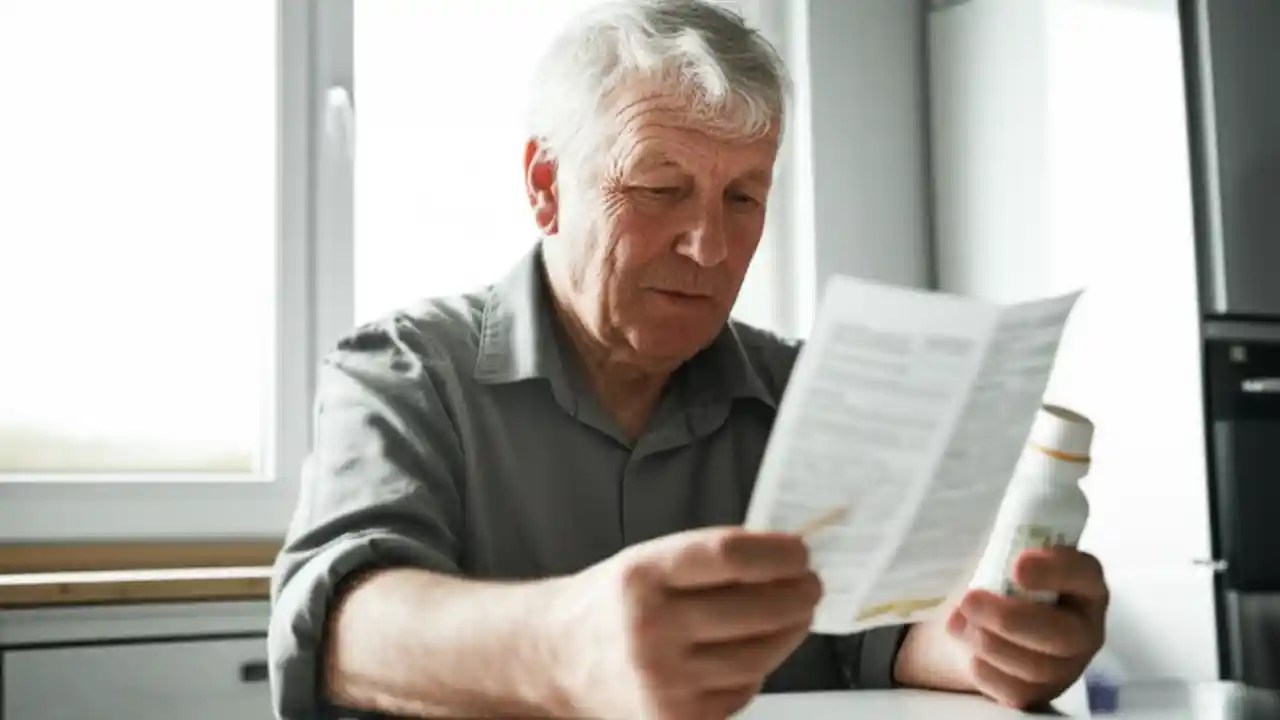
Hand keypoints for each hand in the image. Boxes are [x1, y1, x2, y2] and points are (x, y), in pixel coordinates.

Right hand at [553, 527, 820, 719]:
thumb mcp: (646, 561)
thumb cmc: (612, 604)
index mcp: (642, 575)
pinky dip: (756, 669)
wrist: (557, 658)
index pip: (730, 557)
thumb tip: (786, 560)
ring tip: (795, 616)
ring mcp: (663, 680)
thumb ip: (708, 559)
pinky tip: (751, 652)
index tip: (801, 552)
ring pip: (758, 656)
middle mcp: (650, 628)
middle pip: (756, 609)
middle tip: (812, 585)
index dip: (778, 553)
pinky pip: (741, 690)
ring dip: (789, 633)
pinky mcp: (676, 718)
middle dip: (798, 595)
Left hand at [947, 547, 1108, 707]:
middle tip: (970, 600)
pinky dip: (985, 669)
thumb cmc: (997, 582)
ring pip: (1036, 667)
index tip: (1017, 565)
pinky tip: (969, 650)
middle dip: (1010, 618)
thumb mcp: (1003, 557)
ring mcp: (1066, 667)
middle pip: (1063, 634)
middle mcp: (1085, 629)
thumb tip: (976, 544)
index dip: (1056, 571)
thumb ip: (1004, 549)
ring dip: (989, 642)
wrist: (976, 624)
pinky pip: (1015, 691)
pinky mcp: (1040, 694)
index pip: (1085, 575)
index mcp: (1083, 586)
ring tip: (959, 622)